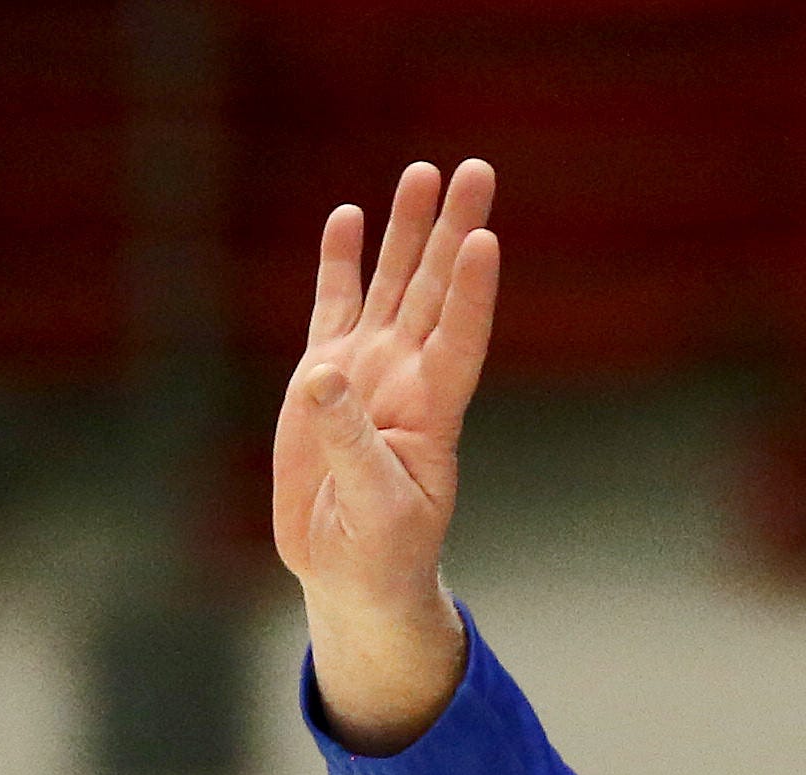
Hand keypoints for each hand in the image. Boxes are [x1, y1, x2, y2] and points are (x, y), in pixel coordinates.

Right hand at [275, 157, 499, 750]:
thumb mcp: (372, 506)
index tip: (484, 240)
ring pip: (392, 285)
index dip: (472, 293)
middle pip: (435, 290)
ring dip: (407, 231)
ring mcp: (367, 371)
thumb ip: (350, 441)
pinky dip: (341, 263)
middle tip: (476, 170)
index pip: (459, 338)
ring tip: (423, 173)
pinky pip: (335, 306)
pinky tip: (349, 217)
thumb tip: (322, 378)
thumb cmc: (380, 552)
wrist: (351, 572)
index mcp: (431, 412)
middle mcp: (406, 378)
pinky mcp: (326, 378)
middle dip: (452, 229)